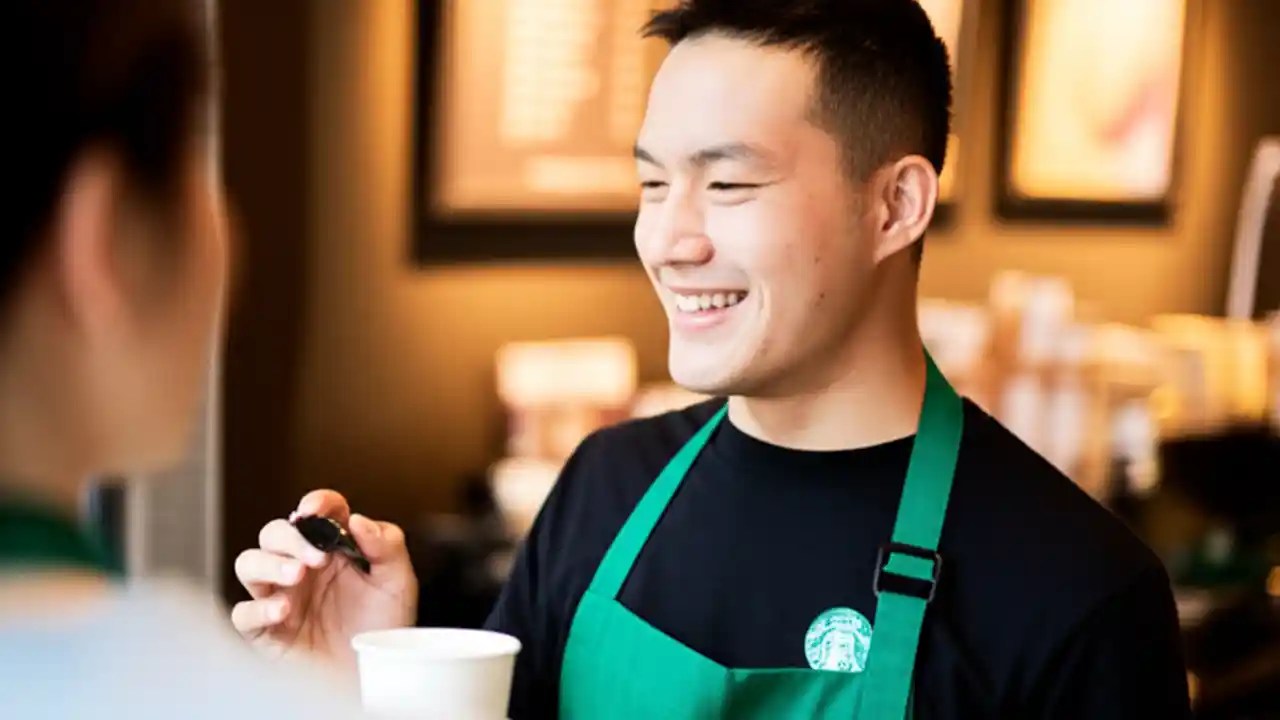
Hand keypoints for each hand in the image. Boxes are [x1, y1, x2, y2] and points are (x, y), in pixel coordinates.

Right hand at [231, 490, 418, 668]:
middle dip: (291, 537)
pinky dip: (258, 608)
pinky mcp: (266, 629)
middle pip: (275, 532)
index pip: (318, 512)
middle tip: (316, 557)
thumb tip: (359, 520)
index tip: (317, 509)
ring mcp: (280, 595)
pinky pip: (243, 612)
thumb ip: (387, 546)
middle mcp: (302, 567)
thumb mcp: (398, 583)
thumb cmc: (381, 629)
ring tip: (297, 574)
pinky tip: (283, 610)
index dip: (316, 503)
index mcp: (333, 548)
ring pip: (248, 562)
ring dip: (269, 562)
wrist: (371, 676)